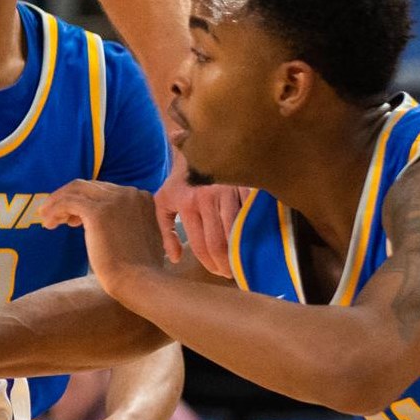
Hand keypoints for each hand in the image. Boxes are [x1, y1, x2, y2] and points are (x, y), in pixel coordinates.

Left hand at [39, 181, 164, 296]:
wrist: (139, 282)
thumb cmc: (138, 270)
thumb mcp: (139, 236)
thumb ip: (126, 222)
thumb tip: (102, 222)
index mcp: (142, 197)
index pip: (105, 190)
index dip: (86, 201)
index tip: (74, 218)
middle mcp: (130, 193)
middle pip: (90, 186)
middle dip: (69, 197)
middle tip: (54, 213)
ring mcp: (114, 201)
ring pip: (76, 190)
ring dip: (58, 202)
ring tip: (47, 219)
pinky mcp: (98, 212)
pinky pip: (68, 202)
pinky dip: (55, 210)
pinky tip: (49, 224)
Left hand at [154, 155, 246, 276]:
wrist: (198, 147)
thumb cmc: (180, 179)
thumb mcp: (164, 202)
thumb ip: (166, 231)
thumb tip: (175, 258)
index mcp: (187, 204)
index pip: (201, 245)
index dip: (210, 264)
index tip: (217, 272)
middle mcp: (207, 198)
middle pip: (220, 243)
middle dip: (226, 264)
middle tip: (231, 273)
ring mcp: (229, 191)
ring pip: (238, 231)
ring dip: (241, 251)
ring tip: (242, 262)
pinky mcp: (246, 185)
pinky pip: (253, 214)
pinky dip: (255, 230)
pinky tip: (255, 240)